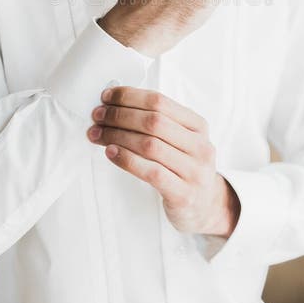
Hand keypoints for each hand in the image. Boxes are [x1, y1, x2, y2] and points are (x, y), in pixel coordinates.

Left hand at [86, 85, 240, 236]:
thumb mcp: (180, 139)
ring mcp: (194, 171)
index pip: (160, 101)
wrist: (206, 206)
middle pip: (153, 121)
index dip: (129, 97)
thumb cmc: (184, 167)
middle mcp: (200, 145)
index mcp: (198, 125)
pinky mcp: (183, 194)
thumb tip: (115, 104)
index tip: (106, 97)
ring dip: (117, 136)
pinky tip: (111, 152)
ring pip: (150, 145)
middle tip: (97, 116)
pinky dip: (127, 160)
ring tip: (97, 134)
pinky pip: (151, 172)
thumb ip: (157, 122)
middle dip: (119, 115)